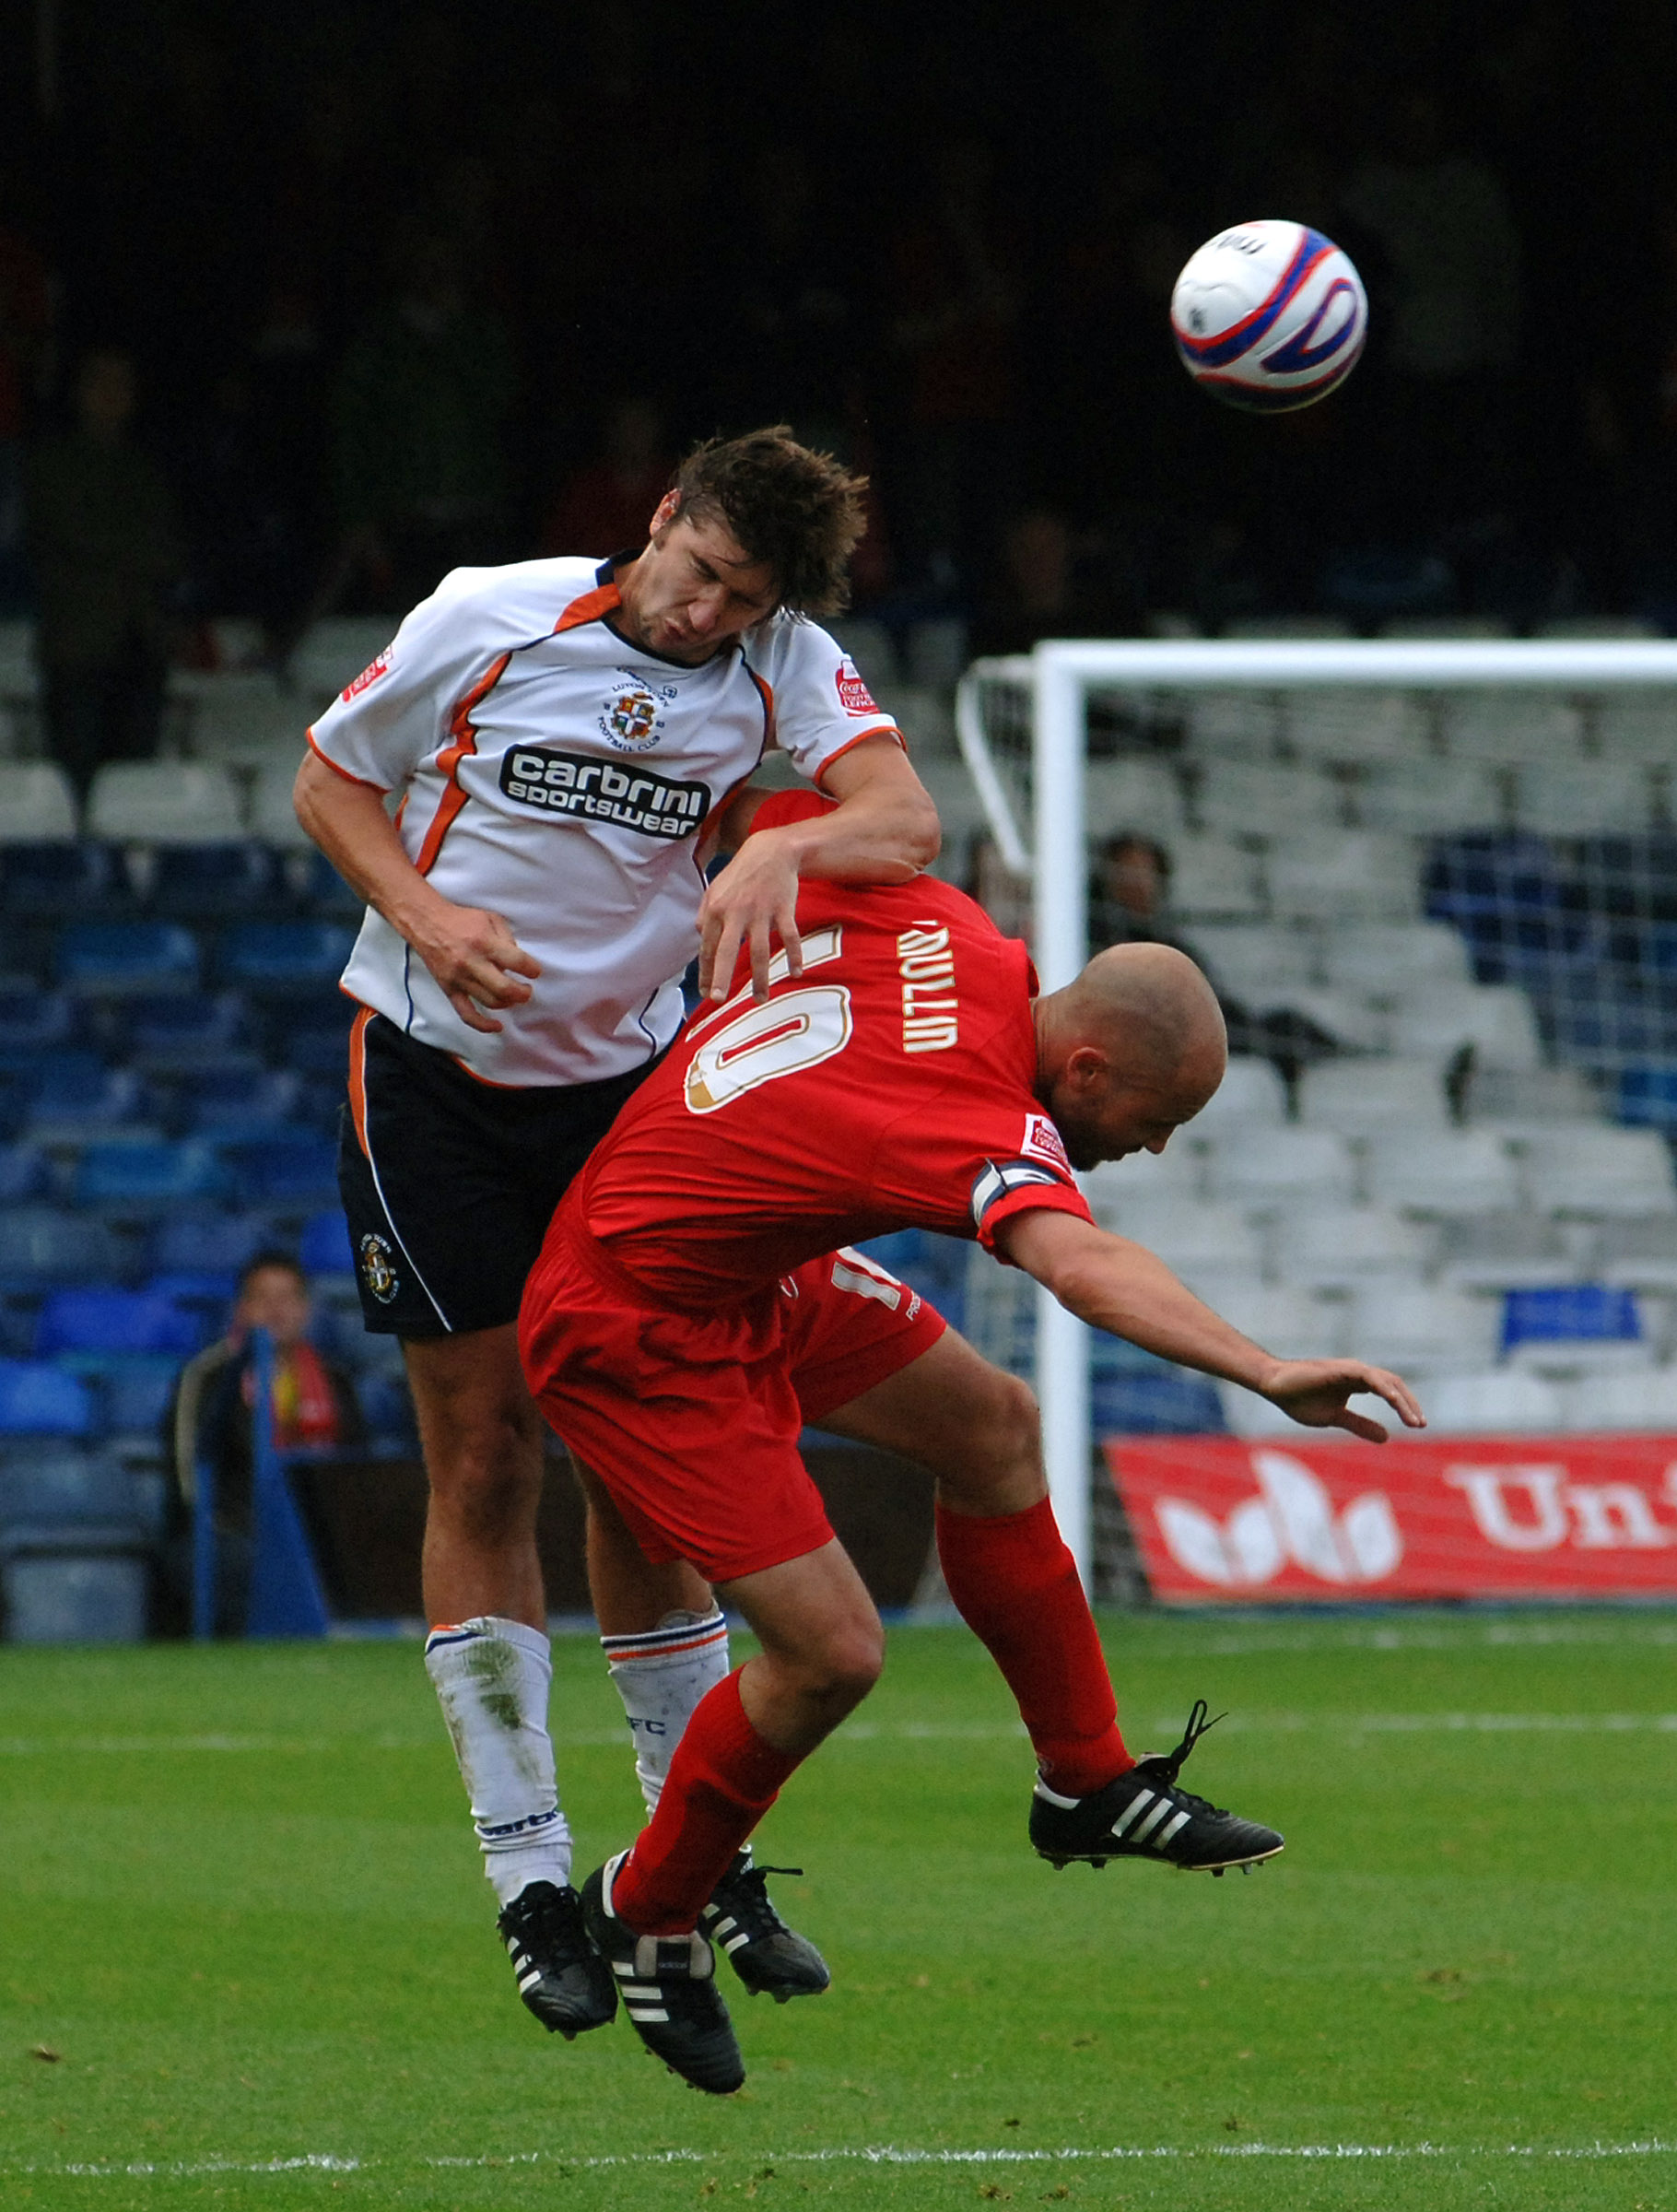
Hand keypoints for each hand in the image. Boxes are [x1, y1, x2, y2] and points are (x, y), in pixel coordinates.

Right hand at [410, 899, 540, 1033]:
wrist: (427, 924)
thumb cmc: (461, 920)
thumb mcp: (490, 918)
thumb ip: (508, 939)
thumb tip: (518, 962)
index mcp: (484, 942)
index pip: (517, 962)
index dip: (532, 970)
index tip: (534, 972)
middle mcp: (472, 963)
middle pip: (505, 988)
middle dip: (523, 993)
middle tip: (527, 990)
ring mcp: (459, 979)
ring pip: (490, 1002)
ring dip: (508, 1003)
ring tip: (513, 997)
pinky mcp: (449, 990)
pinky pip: (466, 1014)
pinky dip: (483, 1025)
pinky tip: (497, 1026)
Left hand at [697, 834, 801, 1000]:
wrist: (773, 850)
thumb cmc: (741, 873)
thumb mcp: (714, 889)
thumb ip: (705, 915)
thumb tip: (702, 940)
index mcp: (716, 909)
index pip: (708, 947)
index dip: (706, 971)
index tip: (706, 993)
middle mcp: (736, 912)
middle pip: (727, 950)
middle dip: (722, 976)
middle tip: (718, 999)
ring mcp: (761, 911)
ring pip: (759, 950)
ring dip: (760, 978)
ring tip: (760, 999)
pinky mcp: (784, 909)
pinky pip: (790, 937)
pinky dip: (795, 955)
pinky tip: (796, 973)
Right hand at [1257, 1359, 1425, 1443]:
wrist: (1274, 1385)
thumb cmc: (1299, 1399)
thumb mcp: (1334, 1418)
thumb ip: (1359, 1425)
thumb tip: (1387, 1438)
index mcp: (1357, 1382)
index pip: (1390, 1391)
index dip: (1405, 1407)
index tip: (1418, 1425)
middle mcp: (1358, 1372)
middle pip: (1394, 1384)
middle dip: (1410, 1405)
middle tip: (1421, 1425)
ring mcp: (1351, 1369)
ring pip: (1387, 1381)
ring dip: (1403, 1401)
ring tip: (1414, 1420)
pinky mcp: (1342, 1369)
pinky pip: (1370, 1378)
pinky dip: (1386, 1389)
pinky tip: (1396, 1402)